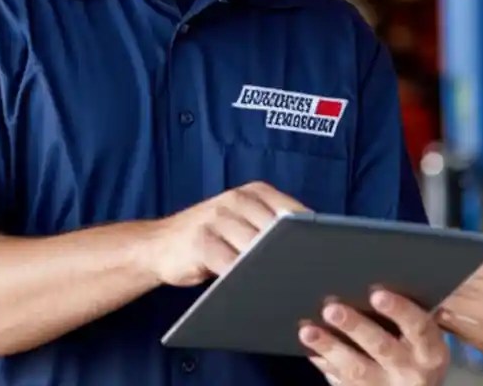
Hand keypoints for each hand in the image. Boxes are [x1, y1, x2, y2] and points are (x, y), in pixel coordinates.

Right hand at [148, 181, 307, 286]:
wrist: (158, 244)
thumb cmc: (211, 237)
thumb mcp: (242, 223)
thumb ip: (270, 227)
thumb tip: (314, 250)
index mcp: (254, 192)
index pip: (293, 211)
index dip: (311, 235)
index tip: (325, 257)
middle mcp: (236, 199)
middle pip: (276, 230)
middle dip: (291, 255)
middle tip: (306, 278)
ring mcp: (217, 218)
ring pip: (255, 248)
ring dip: (269, 269)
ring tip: (282, 288)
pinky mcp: (200, 241)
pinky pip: (230, 264)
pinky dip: (243, 279)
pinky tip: (252, 291)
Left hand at [299, 289, 448, 385]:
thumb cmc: (417, 352)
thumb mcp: (426, 340)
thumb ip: (411, 316)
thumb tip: (377, 281)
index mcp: (430, 351)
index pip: (419, 327)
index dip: (399, 310)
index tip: (377, 293)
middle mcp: (411, 372)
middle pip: (382, 347)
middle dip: (355, 327)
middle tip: (332, 309)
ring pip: (356, 368)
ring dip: (330, 347)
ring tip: (308, 330)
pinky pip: (340, 379)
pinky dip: (322, 360)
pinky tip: (307, 345)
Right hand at [436, 259, 482, 372]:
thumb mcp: (476, 343)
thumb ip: (453, 325)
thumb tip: (429, 308)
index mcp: (482, 324)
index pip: (446, 305)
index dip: (434, 300)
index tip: (425, 299)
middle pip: (453, 286)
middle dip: (441, 286)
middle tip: (431, 286)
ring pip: (463, 272)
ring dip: (452, 274)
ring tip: (443, 276)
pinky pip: (478, 262)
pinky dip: (468, 266)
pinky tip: (462, 270)